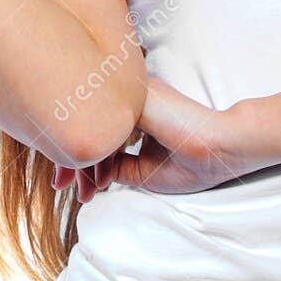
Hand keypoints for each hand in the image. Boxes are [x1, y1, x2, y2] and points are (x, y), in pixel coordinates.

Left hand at [50, 77, 272, 200]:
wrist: (223, 148)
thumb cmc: (193, 160)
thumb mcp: (146, 168)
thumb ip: (119, 163)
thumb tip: (91, 174)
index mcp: (133, 108)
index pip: (94, 127)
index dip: (77, 156)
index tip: (63, 183)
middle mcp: (129, 97)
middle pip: (85, 123)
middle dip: (66, 156)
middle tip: (57, 186)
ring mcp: (132, 94)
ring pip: (90, 123)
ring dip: (75, 156)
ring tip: (65, 184)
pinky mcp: (138, 99)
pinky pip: (102, 124)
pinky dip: (90, 151)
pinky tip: (84, 174)